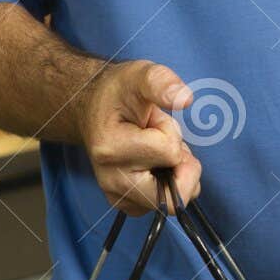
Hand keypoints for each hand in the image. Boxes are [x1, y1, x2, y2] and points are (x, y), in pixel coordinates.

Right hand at [79, 60, 201, 214]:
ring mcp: (117, 196)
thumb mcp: (139, 75)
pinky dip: (168, 185)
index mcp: (111, 149)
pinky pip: (162, 204)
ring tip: (156, 149)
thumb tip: (186, 99)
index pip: (169, 152)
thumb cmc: (119, 93)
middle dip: (180, 163)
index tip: (150, 120)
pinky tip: (154, 164)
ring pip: (171, 200)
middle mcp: (111, 180)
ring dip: (175, 173)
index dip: (170, 132)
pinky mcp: (125, 204)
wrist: (94, 108)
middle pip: (172, 195)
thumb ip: (161, 83)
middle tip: (163, 140)